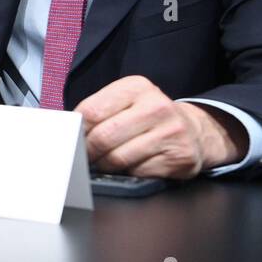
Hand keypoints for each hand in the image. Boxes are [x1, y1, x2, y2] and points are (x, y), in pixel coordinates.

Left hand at [77, 75, 248, 178]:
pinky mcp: (179, 158)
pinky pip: (138, 173)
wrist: (194, 129)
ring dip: (106, 166)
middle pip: (103, 137)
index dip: (77, 131)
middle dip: (88, 152)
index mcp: (136, 87)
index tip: (73, 139)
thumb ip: (99, 110)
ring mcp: (170, 133)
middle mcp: (156, 107)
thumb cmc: (149, 116)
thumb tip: (68, 130)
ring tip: (106, 162)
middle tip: (86, 157)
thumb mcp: (126, 100)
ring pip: (119, 159)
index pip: (91, 111)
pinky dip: (129, 173)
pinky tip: (133, 166)